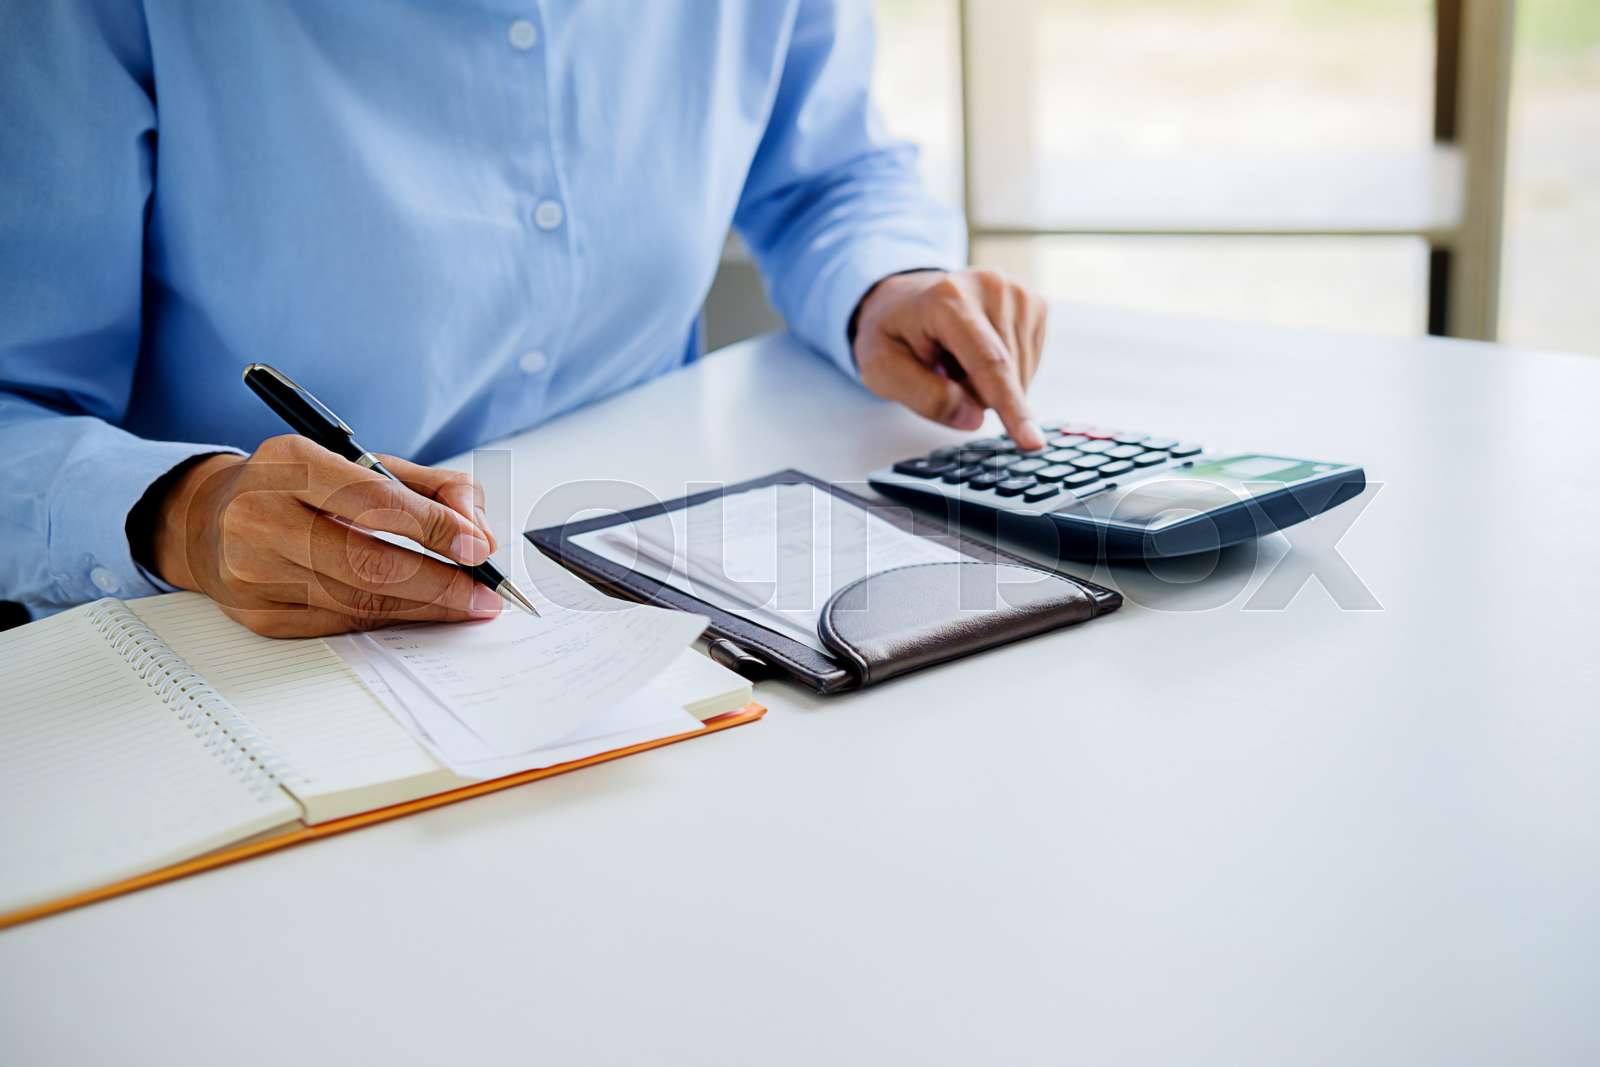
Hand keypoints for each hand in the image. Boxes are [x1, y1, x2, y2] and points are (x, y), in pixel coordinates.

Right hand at [147, 436, 501, 637]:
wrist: (211, 520)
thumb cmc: (300, 488)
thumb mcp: (362, 463)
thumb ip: (431, 488)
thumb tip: (478, 531)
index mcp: (287, 462)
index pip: (372, 499)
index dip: (433, 527)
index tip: (478, 547)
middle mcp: (260, 516)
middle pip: (367, 562)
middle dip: (440, 582)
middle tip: (485, 592)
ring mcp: (252, 571)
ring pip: (358, 601)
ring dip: (425, 607)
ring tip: (466, 604)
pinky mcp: (258, 615)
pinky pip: (340, 623)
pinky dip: (390, 619)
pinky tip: (421, 612)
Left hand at [851, 268, 1048, 450]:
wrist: (904, 301)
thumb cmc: (892, 335)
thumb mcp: (882, 370)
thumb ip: (924, 397)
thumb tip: (974, 418)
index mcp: (948, 298)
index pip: (988, 362)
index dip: (1011, 406)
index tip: (1031, 442)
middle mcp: (990, 286)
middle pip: (1005, 374)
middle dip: (977, 394)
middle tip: (942, 373)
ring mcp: (1016, 292)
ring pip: (1021, 373)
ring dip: (989, 384)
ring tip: (957, 359)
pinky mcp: (1034, 304)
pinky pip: (1030, 364)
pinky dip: (1004, 373)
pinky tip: (978, 353)